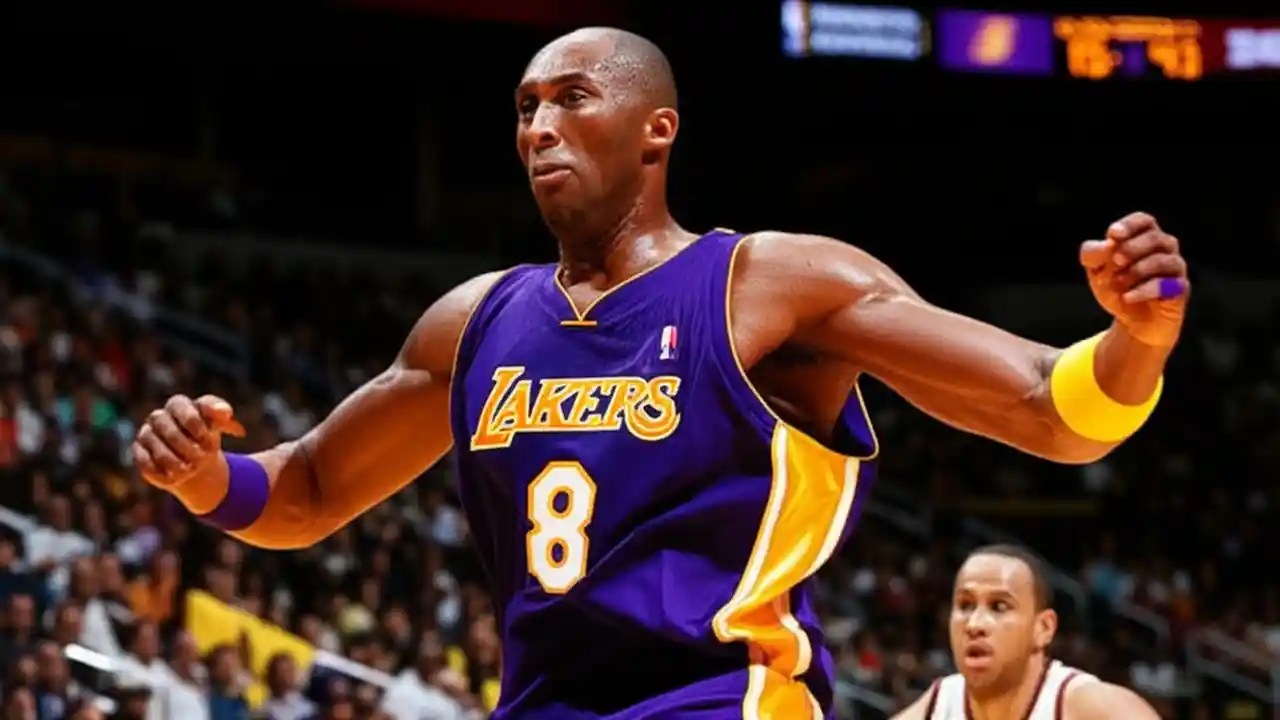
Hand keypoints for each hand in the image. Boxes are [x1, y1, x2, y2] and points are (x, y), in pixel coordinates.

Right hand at [132, 395, 245, 488]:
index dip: (194, 423)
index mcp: (178, 404)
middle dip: (187, 447)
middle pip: (168, 429)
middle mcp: (159, 416)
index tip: (208, 440)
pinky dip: (160, 471)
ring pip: (157, 447)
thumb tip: (225, 412)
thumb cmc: (206, 436)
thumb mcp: (218, 425)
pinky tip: (173, 477)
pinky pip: (144, 462)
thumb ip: (222, 415)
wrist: (194, 458)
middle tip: (202, 459)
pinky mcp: (139, 453)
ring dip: (175, 461)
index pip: (181, 406)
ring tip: (190, 471)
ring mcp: (146, 434)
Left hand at [1079, 212, 1188, 346]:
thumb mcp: (1096, 271)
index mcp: (1144, 237)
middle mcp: (1165, 248)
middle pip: (1154, 238)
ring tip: (1117, 284)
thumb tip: (1105, 245)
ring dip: (1136, 271)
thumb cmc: (1116, 288)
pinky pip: (1168, 284)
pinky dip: (1145, 290)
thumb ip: (1093, 254)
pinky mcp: (1180, 289)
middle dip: (1131, 249)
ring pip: (1163, 260)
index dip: (1129, 225)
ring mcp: (1175, 268)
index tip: (1113, 235)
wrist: (1131, 323)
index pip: (1143, 221)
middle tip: (1114, 262)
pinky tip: (1128, 298)